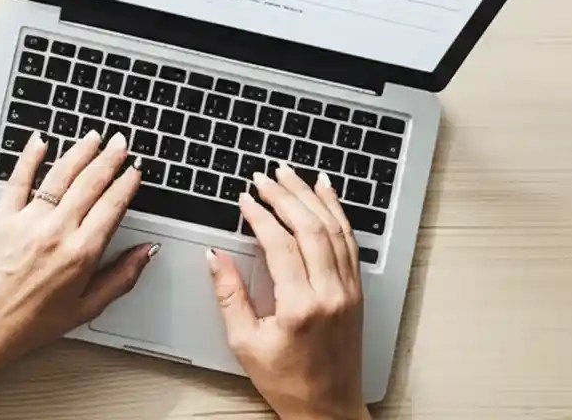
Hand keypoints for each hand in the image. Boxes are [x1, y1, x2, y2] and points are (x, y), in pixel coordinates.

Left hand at [0, 130, 157, 366]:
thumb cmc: (33, 323)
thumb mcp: (87, 308)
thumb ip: (121, 277)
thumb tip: (147, 251)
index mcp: (81, 254)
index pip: (112, 206)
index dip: (126, 184)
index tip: (135, 170)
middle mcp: (57, 231)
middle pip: (90, 183)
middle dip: (109, 159)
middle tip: (120, 143)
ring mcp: (28, 220)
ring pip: (60, 175)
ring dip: (79, 152)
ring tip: (93, 137)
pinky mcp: (2, 217)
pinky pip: (19, 179)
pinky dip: (30, 156)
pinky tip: (40, 141)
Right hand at [207, 165, 370, 419]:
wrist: (328, 408)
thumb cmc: (287, 382)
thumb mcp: (245, 342)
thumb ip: (229, 295)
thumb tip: (215, 257)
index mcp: (301, 307)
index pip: (281, 244)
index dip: (261, 215)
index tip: (245, 199)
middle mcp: (330, 294)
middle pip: (310, 228)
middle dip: (286, 196)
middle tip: (265, 177)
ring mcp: (348, 291)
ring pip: (334, 230)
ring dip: (312, 197)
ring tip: (292, 174)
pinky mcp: (356, 292)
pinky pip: (349, 243)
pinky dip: (337, 213)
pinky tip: (326, 194)